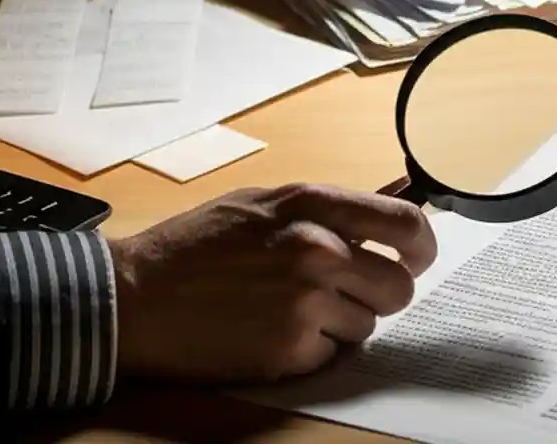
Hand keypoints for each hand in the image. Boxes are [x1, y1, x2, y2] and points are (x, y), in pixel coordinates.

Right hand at [107, 183, 436, 383]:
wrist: (133, 296)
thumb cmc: (192, 246)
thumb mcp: (260, 203)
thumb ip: (322, 211)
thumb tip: (382, 211)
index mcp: (312, 206)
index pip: (405, 224)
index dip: (422, 247)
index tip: (418, 259)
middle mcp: (318, 251)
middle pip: (399, 287)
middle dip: (378, 295)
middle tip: (344, 295)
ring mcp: (306, 303)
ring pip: (367, 324)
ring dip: (340, 324)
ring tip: (291, 311)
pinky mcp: (290, 350)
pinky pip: (331, 353)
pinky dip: (310, 349)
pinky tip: (270, 333)